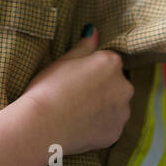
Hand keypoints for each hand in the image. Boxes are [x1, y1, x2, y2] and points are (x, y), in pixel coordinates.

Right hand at [19, 28, 133, 156]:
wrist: (42, 126)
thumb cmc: (49, 89)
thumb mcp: (64, 60)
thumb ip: (84, 46)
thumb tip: (95, 31)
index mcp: (111, 63)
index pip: (108, 63)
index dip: (92, 71)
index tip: (76, 80)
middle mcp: (124, 86)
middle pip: (116, 85)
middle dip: (102, 89)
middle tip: (76, 97)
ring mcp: (122, 112)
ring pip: (115, 107)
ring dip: (103, 109)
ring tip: (78, 114)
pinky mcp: (116, 133)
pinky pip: (110, 127)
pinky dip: (99, 127)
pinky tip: (80, 127)